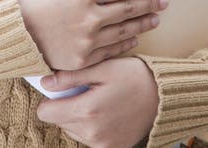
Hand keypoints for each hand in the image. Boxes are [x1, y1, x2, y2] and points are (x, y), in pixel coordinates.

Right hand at [19, 0, 167, 70]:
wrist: (13, 31)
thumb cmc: (30, 2)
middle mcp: (91, 16)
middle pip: (127, 9)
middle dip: (148, 4)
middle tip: (162, 1)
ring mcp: (88, 40)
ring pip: (123, 31)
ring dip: (141, 24)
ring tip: (154, 19)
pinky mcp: (83, 59)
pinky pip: (110, 50)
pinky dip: (125, 43)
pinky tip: (134, 38)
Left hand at [37, 57, 159, 147]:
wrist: (163, 96)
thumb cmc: (132, 76)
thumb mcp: (101, 68)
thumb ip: (70, 77)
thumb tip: (45, 82)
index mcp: (87, 110)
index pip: (46, 113)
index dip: (50, 98)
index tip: (61, 88)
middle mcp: (92, 133)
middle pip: (59, 121)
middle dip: (66, 105)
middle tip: (84, 90)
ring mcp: (103, 144)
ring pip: (73, 130)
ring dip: (78, 116)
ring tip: (96, 99)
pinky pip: (89, 139)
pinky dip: (91, 126)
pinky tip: (104, 111)